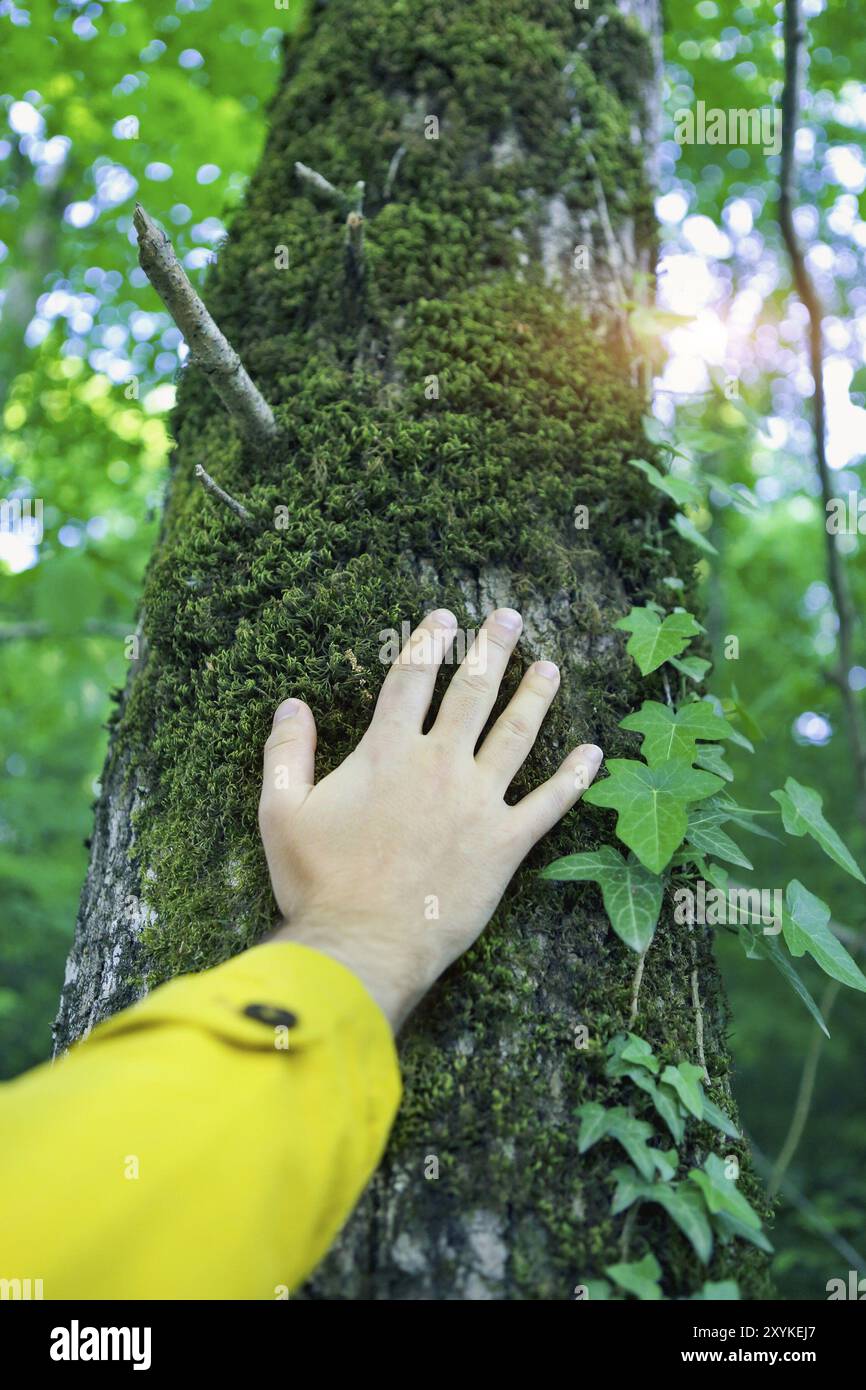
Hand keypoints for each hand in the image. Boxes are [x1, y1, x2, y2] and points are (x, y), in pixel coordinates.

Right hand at [258, 608, 602, 1030]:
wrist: (362, 945)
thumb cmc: (317, 882)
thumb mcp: (280, 812)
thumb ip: (286, 753)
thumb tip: (290, 704)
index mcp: (387, 753)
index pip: (411, 681)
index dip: (428, 643)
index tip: (444, 615)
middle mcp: (439, 766)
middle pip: (472, 693)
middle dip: (492, 649)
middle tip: (510, 617)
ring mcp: (478, 803)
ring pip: (516, 735)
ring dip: (535, 697)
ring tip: (551, 667)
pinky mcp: (505, 845)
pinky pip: (550, 804)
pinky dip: (575, 778)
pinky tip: (594, 753)